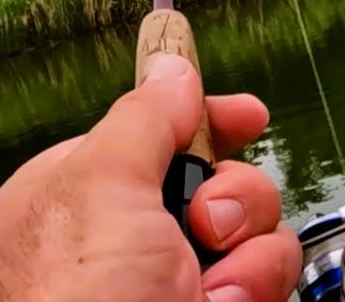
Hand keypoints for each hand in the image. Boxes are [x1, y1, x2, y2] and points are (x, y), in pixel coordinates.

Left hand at [0, 53, 300, 301]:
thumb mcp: (99, 188)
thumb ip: (144, 117)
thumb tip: (171, 64)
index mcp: (79, 196)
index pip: (155, 133)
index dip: (206, 120)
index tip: (248, 115)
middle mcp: (128, 242)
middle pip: (219, 180)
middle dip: (232, 200)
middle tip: (206, 227)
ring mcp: (172, 287)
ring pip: (254, 234)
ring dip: (247, 256)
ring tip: (212, 289)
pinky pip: (265, 282)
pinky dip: (251, 293)